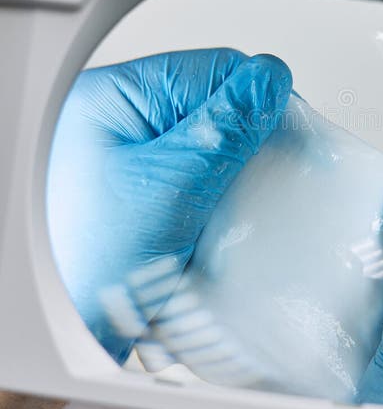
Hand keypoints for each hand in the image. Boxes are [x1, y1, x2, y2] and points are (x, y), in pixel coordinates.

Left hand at [47, 49, 291, 363]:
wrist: (66, 337)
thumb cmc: (83, 267)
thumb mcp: (166, 188)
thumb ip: (222, 129)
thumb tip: (268, 79)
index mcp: (115, 99)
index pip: (216, 71)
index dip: (261, 105)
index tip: (290, 144)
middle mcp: (123, 125)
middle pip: (217, 111)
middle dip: (247, 150)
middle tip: (262, 189)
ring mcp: (135, 164)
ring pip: (214, 152)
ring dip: (235, 183)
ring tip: (235, 218)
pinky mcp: (148, 200)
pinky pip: (204, 186)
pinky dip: (221, 207)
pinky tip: (221, 232)